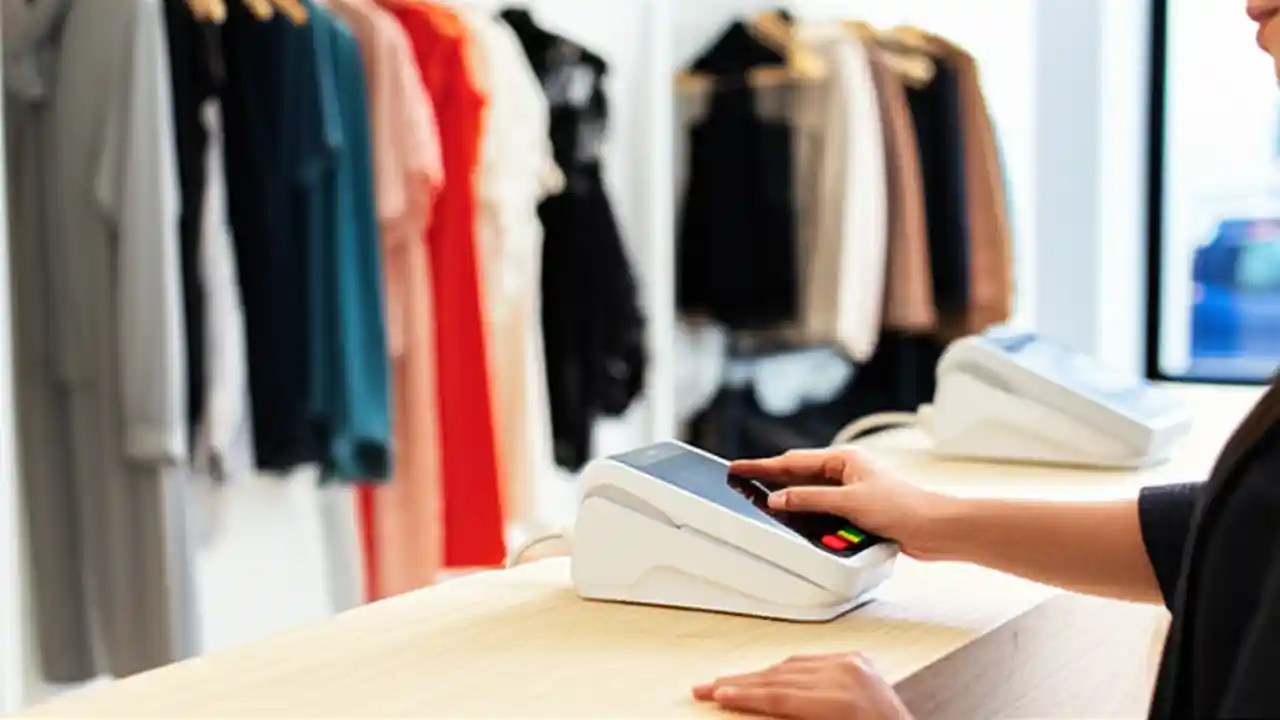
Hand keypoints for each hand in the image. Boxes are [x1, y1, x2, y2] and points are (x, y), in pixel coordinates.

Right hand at [692, 653, 911, 719]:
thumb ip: (790, 718)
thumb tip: (758, 705)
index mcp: (842, 701)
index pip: (779, 696)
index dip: (744, 696)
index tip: (718, 695)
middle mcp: (848, 675)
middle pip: (779, 677)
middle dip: (740, 683)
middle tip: (709, 687)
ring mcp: (854, 664)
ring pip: (790, 665)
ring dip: (757, 675)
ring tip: (728, 683)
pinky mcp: (856, 660)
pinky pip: (810, 660)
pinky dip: (785, 668)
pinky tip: (765, 675)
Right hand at [730, 448, 953, 558]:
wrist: (934, 529)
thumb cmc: (903, 507)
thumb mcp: (849, 502)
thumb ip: (810, 500)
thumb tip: (779, 498)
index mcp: (843, 460)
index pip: (793, 461)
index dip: (763, 466)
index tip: (739, 467)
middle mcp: (846, 472)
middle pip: (798, 475)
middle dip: (770, 479)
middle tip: (743, 482)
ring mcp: (851, 491)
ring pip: (809, 494)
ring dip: (790, 499)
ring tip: (762, 500)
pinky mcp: (857, 510)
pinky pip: (822, 509)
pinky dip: (806, 513)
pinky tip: (794, 518)